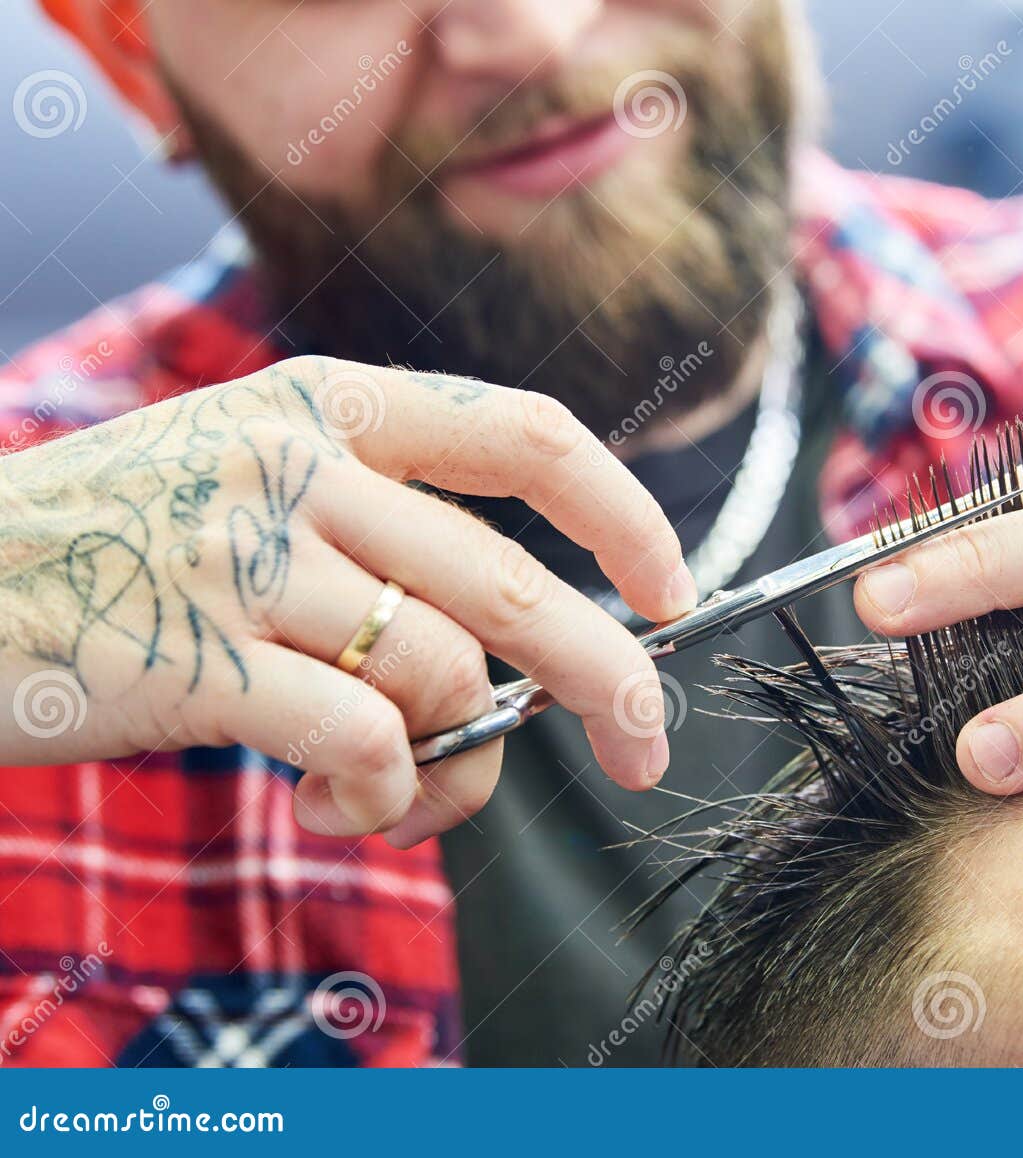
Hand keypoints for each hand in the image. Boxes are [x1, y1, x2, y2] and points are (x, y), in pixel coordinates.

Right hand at [0, 357, 696, 843]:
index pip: (528, 434)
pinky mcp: (200, 655)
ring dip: (450, 762)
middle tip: (647, 745)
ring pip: (441, 672)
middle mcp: (299, 462)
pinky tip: (342, 800)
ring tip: (397, 796)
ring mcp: (245, 555)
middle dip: (607, 677)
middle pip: (512, 581)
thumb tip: (513, 674)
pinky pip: (364, 737)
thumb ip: (379, 541)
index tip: (669, 589)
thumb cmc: (112, 553)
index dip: (624, 514)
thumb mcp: (243, 481)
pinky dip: (382, 792)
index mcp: (328, 405)